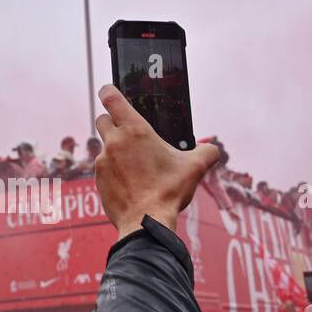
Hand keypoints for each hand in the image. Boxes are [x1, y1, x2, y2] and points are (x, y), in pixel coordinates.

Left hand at [93, 85, 219, 238]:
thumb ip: (207, 151)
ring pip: (104, 145)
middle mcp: (114, 141)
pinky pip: (102, 167)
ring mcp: (103, 160)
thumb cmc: (169, 191)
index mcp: (135, 130)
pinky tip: (128, 181)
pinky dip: (112, 170)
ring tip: (134, 164)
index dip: (109, 91)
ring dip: (115, 149)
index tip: (109, 90)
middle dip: (112, 121)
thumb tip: (213, 148)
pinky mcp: (98, 178)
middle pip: (102, 119)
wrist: (146, 221)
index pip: (112, 98)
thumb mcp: (195, 167)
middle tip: (128, 133)